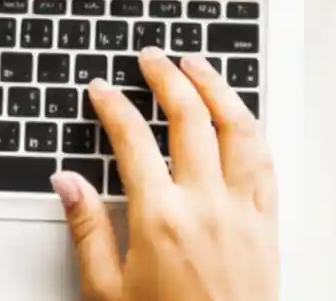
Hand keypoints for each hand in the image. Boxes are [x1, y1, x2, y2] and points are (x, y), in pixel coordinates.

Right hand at [51, 48, 276, 300]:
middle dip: (166, 77)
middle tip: (150, 58)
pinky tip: (240, 117)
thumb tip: (66, 182)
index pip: (132, 139)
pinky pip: (265, 162)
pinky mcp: (268, 225)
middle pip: (188, 117)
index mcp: (159, 218)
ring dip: (216, 88)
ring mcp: (243, 212)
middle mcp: (205, 205)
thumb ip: (87, 229)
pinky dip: (251, 128)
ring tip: (197, 64)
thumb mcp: (106, 290)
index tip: (101, 90)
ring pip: (236, 128)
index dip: (113, 105)